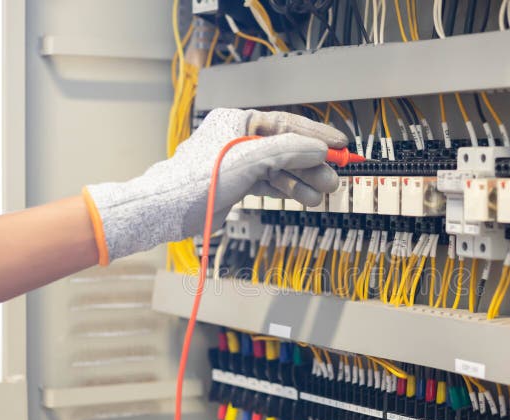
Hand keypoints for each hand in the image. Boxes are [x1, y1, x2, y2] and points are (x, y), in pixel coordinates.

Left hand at [83, 108, 346, 263]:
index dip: (316, 134)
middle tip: (333, 178)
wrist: (169, 209)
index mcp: (239, 121)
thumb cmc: (199, 178)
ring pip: (281, 168)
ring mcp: (239, 162)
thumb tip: (320, 148)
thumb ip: (288, 151)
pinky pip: (271, 183)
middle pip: (287, 148)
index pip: (287, 124)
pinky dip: (288, 190)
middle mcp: (240, 138)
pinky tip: (305, 198)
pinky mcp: (238, 184)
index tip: (341, 144)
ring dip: (303, 180)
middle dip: (312, 164)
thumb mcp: (250, 159)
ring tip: (322, 193)